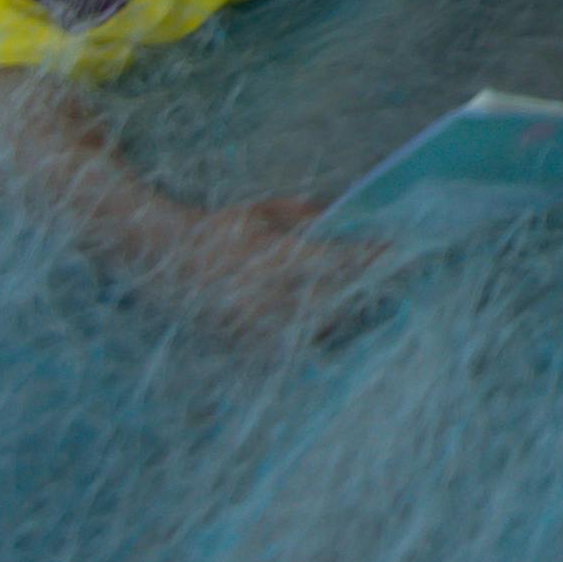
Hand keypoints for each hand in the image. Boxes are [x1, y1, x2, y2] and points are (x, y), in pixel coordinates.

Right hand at [166, 193, 388, 339]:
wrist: (163, 260)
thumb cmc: (217, 229)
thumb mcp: (262, 211)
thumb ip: (305, 215)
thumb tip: (346, 216)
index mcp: (273, 259)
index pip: (337, 261)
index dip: (371, 257)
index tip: (399, 250)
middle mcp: (267, 298)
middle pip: (335, 301)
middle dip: (364, 290)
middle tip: (395, 280)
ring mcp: (256, 329)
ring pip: (318, 331)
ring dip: (343, 318)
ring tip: (366, 306)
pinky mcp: (245, 348)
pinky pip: (292, 350)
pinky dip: (312, 338)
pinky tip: (327, 328)